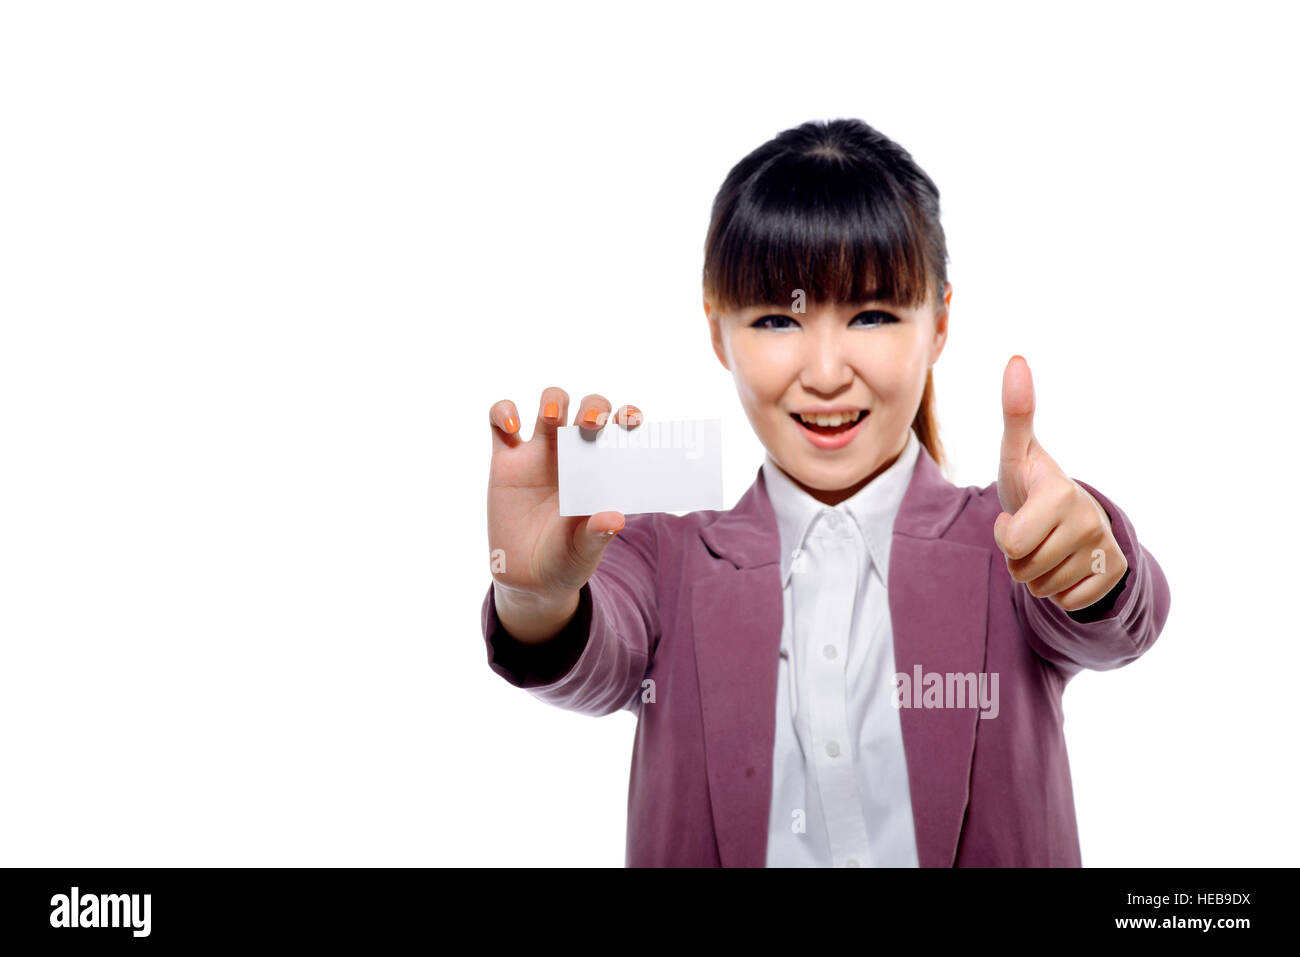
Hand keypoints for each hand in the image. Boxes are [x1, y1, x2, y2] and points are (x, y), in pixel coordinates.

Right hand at [487, 388, 642, 614]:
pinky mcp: (505, 461)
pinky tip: (512, 428)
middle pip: (587, 408)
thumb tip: (616, 519)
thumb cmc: (567, 559)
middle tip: (591, 425)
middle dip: (593, 407)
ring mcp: (539, 454)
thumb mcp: (585, 551)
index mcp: (601, 469)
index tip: (631, 421)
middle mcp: (573, 454)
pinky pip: (499, 422)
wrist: (528, 578)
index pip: (620, 430)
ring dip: (553, 400)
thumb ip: (598, 534)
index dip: (627, 416)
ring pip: (549, 405)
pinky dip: (503, 412)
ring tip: (551, 417)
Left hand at [994, 356, 1126, 611]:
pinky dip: (1059, 591)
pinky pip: (1067, 601)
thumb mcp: (1017, 454)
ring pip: (1043, 588)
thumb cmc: (1034, 485)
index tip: (1014, 515)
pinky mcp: (1113, 574)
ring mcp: (1105, 548)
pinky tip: (1066, 565)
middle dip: (1017, 558)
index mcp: (1061, 492)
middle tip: (1030, 534)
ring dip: (1036, 574)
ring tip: (1046, 547)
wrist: (1071, 519)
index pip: (1013, 541)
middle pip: (1024, 569)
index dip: (1004, 535)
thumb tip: (1016, 358)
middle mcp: (1089, 519)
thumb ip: (1016, 412)